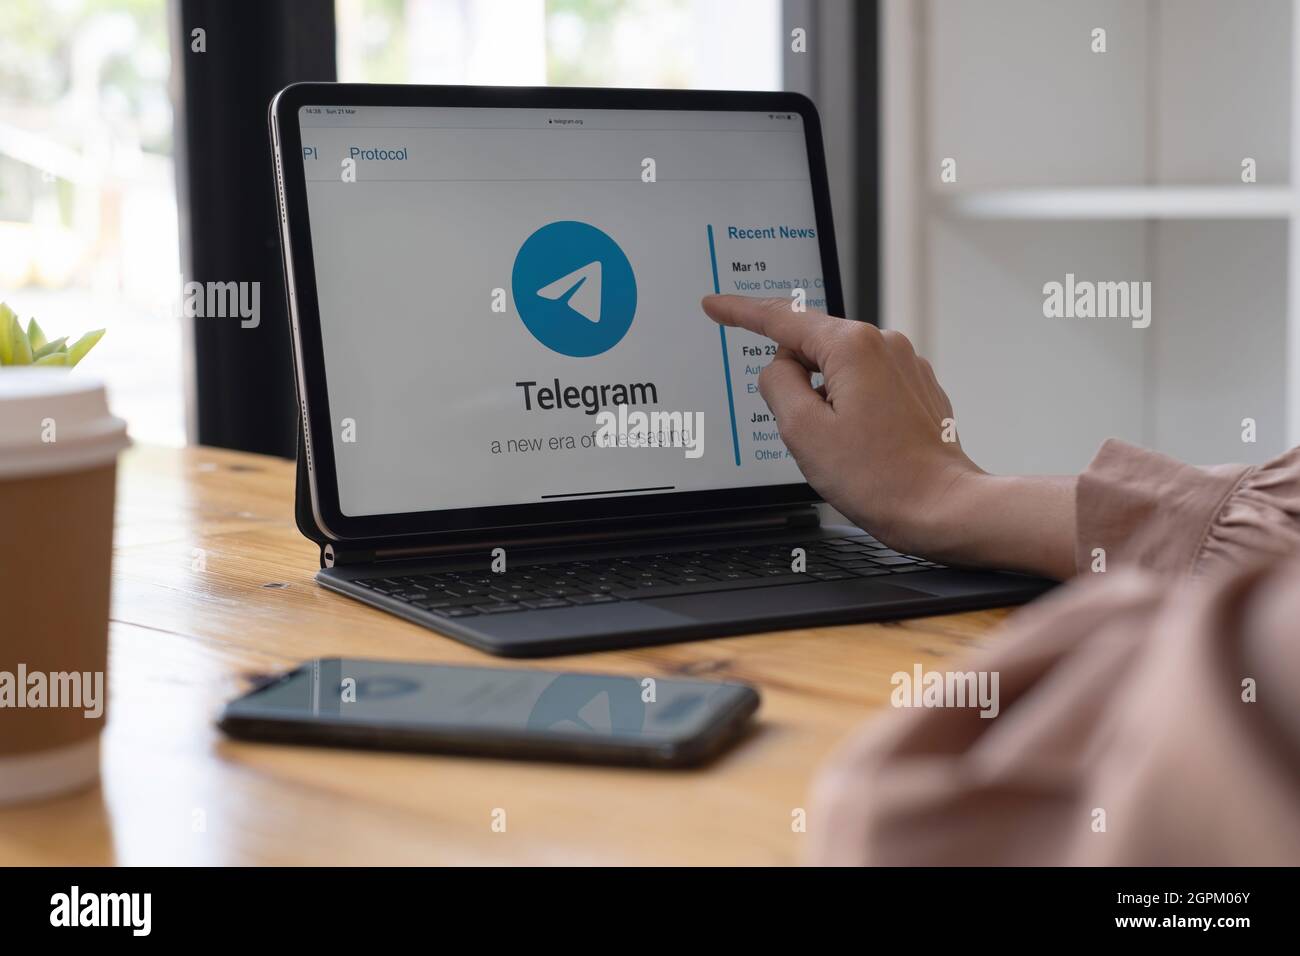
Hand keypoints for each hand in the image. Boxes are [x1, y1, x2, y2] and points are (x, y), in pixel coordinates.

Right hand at [701, 295, 1076, 578]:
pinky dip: (853, 409)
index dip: (740, 313)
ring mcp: (906, 364)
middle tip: (811, 436)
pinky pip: (866, 386)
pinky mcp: (917, 387)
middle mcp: (884, 344)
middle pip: (812, 348)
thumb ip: (776, 385)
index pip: (781, 319)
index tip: (716, 306)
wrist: (942, 506)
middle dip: (798, 384)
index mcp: (851, 346)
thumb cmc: (879, 478)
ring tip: (846, 448)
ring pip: (839, 370)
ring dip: (827, 401)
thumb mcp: (801, 432)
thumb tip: (778, 367)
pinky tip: (865, 446)